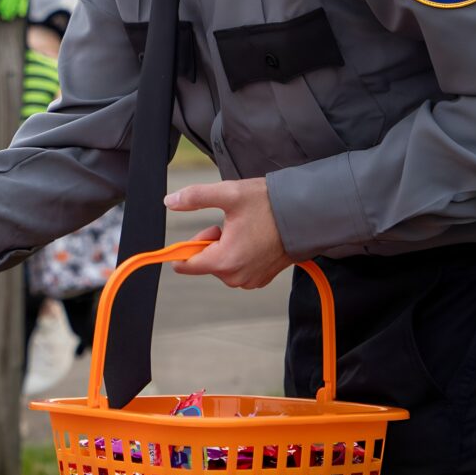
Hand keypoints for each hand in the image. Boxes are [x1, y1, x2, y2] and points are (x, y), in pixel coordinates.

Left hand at [164, 178, 291, 289]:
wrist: (306, 216)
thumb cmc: (269, 205)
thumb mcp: (228, 194)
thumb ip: (195, 197)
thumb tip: (169, 201)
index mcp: (224, 261)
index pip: (186, 266)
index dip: (185, 247)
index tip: (195, 231)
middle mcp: (236, 277)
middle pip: (205, 262)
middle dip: (211, 241)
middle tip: (229, 223)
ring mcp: (250, 280)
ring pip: (221, 264)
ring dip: (225, 247)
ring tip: (245, 229)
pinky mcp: (261, 279)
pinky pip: (237, 268)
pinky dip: (239, 254)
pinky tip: (254, 238)